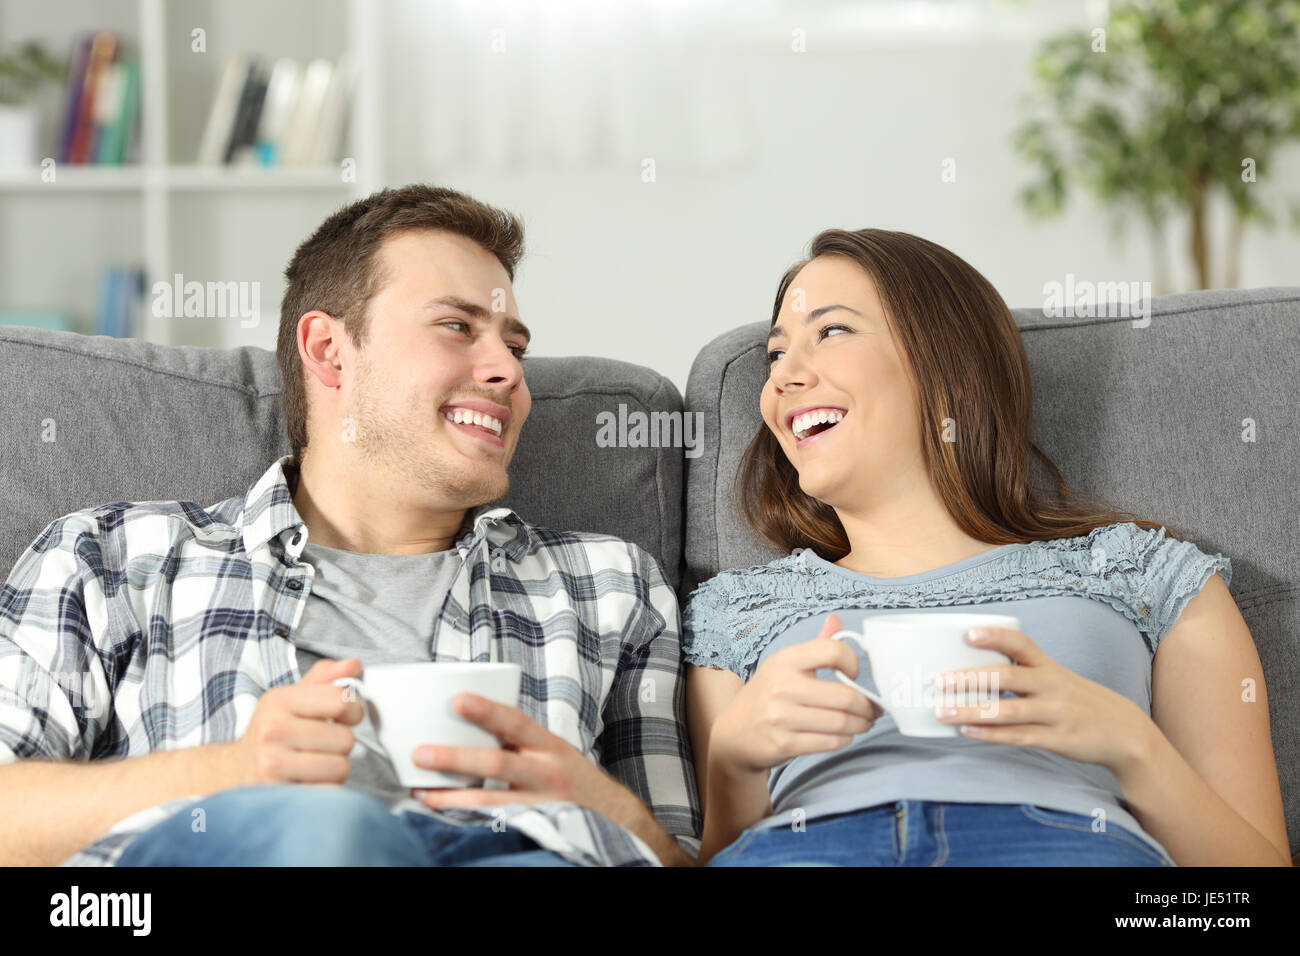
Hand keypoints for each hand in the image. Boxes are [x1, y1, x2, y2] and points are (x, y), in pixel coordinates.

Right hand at [229, 657, 364, 786]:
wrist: (233, 772)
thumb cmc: (271, 733)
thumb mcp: (290, 698)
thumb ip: (325, 679)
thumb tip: (354, 664)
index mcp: (279, 700)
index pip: (341, 700)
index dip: (354, 710)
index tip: (346, 717)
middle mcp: (273, 730)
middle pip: (345, 739)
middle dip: (341, 744)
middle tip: (322, 746)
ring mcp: (273, 764)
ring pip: (340, 767)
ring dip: (335, 769)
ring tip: (315, 764)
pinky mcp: (278, 794)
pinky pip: (329, 792)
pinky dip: (326, 789)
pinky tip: (309, 782)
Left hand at [408, 694, 625, 813]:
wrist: (611, 816)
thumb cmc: (569, 776)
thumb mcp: (551, 750)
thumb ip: (517, 739)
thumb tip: (462, 719)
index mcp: (550, 746)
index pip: (517, 722)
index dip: (488, 710)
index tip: (458, 699)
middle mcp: (547, 774)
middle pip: (498, 764)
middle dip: (456, 758)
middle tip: (421, 753)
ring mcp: (540, 806)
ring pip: (491, 802)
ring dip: (452, 797)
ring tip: (421, 792)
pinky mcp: (532, 830)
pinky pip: (495, 825)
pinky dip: (467, 821)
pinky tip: (443, 817)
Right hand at [708, 613, 880, 776]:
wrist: (733, 733)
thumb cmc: (767, 695)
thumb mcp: (784, 665)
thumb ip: (815, 645)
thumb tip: (836, 619)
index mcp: (785, 660)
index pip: (832, 651)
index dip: (853, 662)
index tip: (856, 674)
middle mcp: (782, 686)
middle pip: (845, 696)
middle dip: (868, 706)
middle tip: (874, 710)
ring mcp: (780, 716)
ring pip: (841, 722)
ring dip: (860, 725)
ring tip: (863, 723)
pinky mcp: (783, 743)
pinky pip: (829, 742)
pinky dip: (844, 740)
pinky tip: (844, 735)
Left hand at [932, 627, 1150, 772]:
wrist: (1125, 732)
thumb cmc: (1078, 701)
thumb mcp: (1056, 678)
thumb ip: (1022, 673)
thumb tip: (971, 671)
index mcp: (1048, 666)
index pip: (1021, 644)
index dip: (995, 636)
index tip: (969, 633)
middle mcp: (1051, 686)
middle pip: (1007, 677)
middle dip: (971, 679)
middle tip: (939, 680)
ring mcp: (1054, 713)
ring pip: (1007, 711)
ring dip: (972, 710)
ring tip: (942, 711)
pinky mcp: (1056, 739)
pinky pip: (1018, 736)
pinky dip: (991, 734)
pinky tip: (967, 731)